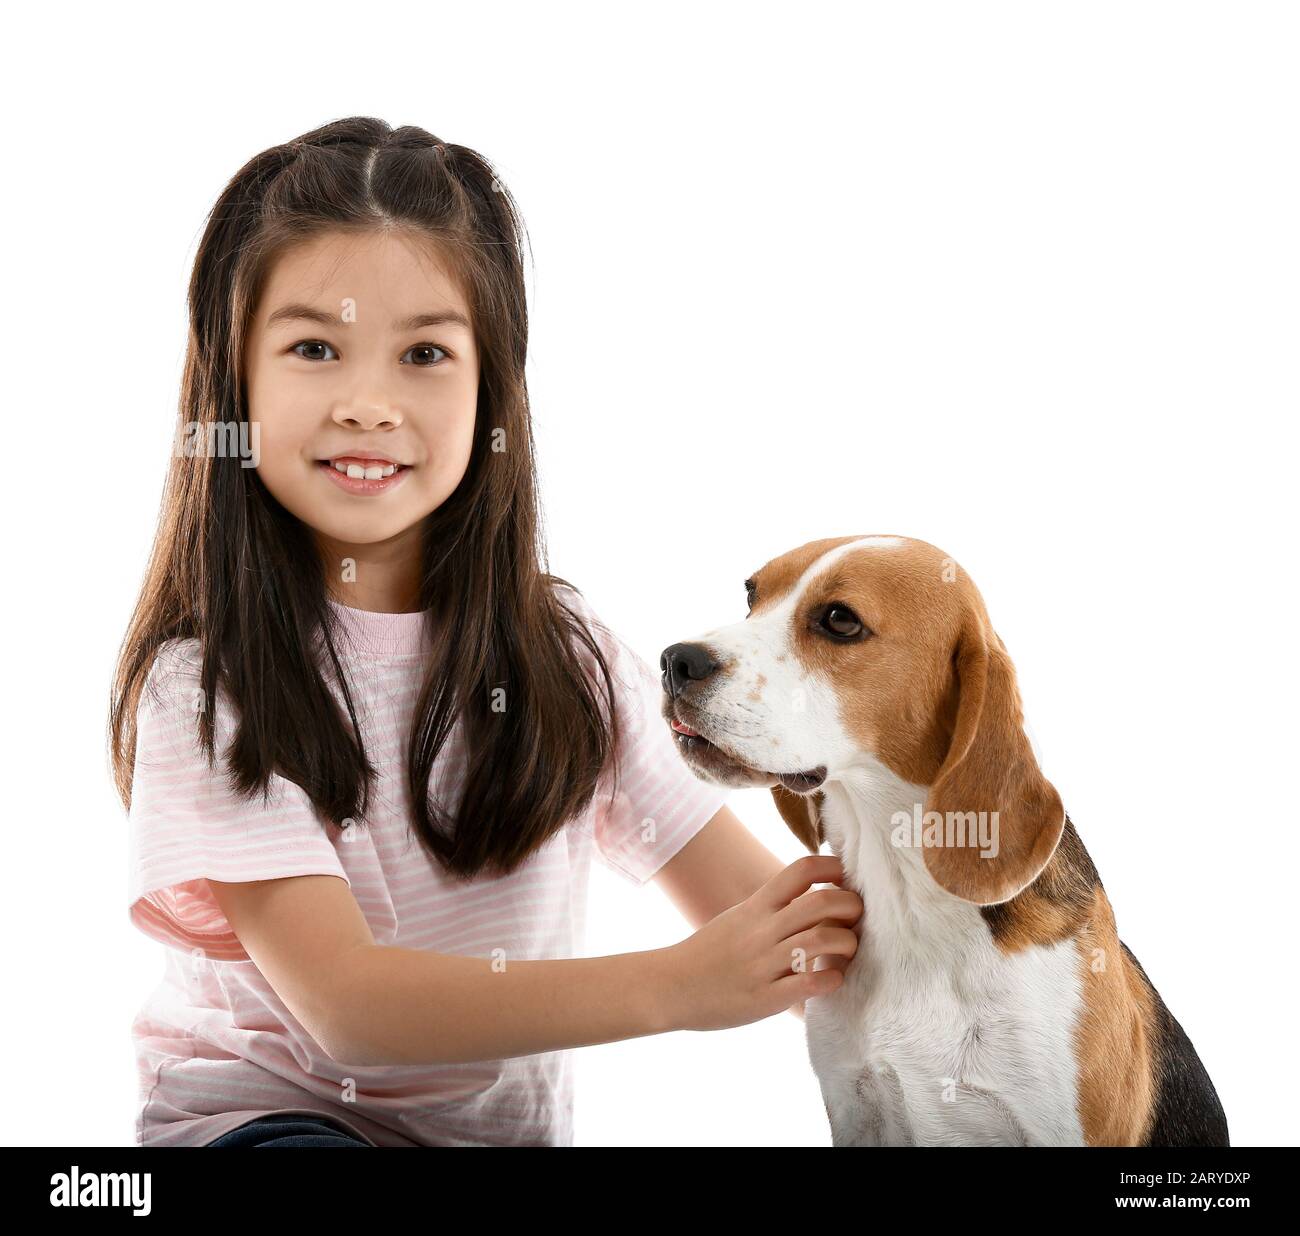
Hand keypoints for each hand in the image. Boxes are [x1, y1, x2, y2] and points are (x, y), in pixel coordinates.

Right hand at [658, 855, 862, 1031]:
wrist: (670, 987)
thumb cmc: (709, 953)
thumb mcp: (739, 917)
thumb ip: (773, 907)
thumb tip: (814, 897)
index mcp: (756, 907)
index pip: (800, 870)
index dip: (832, 867)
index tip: (844, 877)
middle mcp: (762, 931)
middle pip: (820, 902)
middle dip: (850, 905)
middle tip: (857, 915)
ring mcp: (764, 964)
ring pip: (821, 941)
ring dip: (847, 943)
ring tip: (849, 948)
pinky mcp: (765, 998)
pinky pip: (809, 985)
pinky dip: (831, 980)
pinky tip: (833, 980)